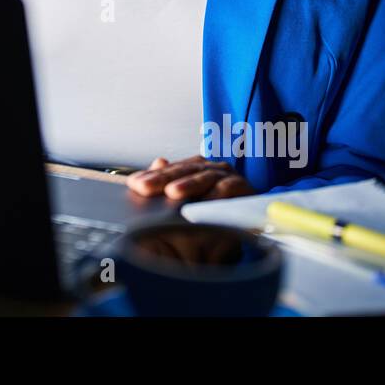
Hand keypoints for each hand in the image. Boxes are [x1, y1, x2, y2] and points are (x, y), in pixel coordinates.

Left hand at [125, 156, 254, 203]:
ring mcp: (227, 176)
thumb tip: (157, 163)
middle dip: (163, 179)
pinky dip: (217, 195)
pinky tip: (205, 201)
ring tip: (172, 192)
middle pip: (183, 171)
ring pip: (204, 176)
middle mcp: (210, 168)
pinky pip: (229, 189)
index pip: (169, 169)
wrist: (250, 221)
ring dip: (189, 184)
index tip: (134, 184)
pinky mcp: (243, 187)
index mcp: (195, 168)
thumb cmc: (216, 209)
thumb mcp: (190, 200)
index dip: (151, 176)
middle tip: (145, 187)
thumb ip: (171, 182)